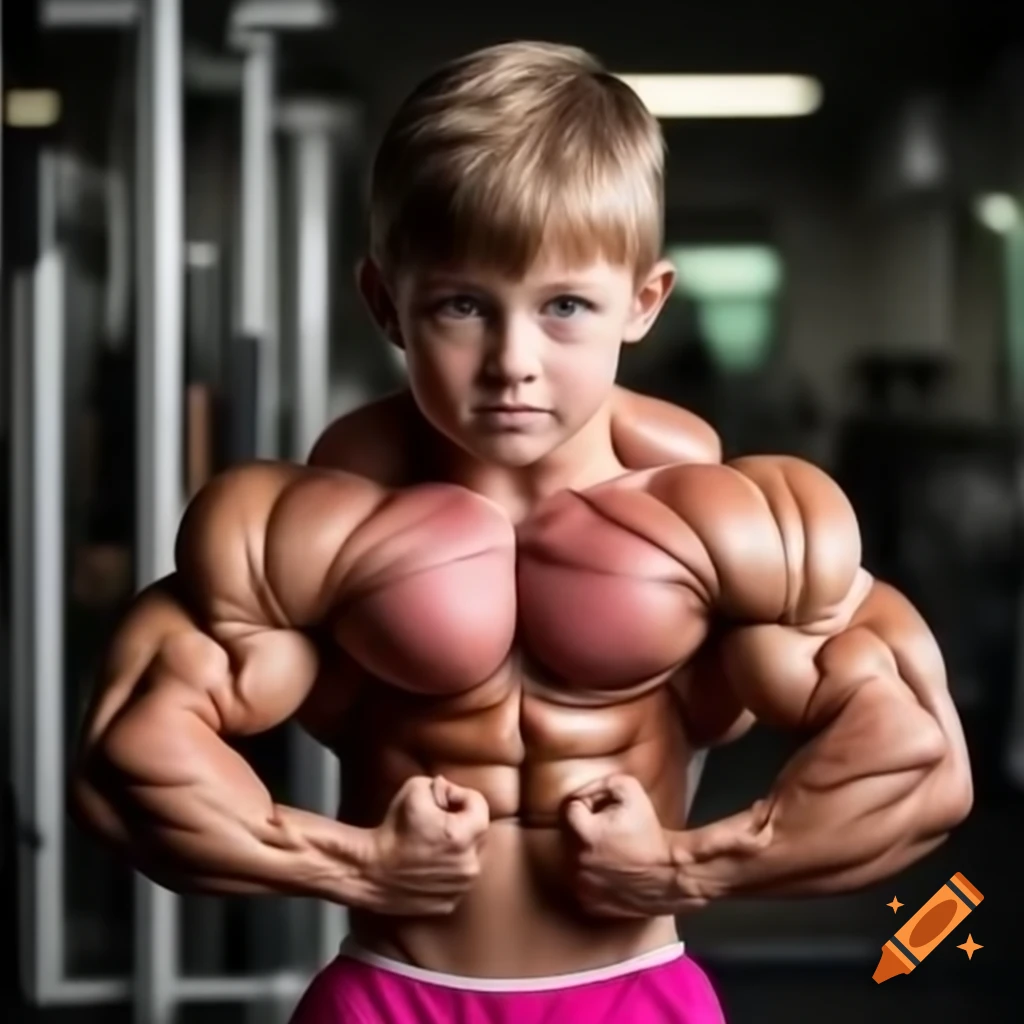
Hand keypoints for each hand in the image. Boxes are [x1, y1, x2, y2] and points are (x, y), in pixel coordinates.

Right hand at [363, 775, 488, 915]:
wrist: (368, 871)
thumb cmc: (392, 830)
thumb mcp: (415, 788)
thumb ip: (439, 784)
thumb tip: (448, 790)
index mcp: (463, 837)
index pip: (479, 805)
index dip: (459, 796)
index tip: (440, 800)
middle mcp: (469, 866)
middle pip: (478, 832)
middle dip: (461, 821)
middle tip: (434, 820)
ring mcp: (460, 888)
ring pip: (470, 857)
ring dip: (457, 847)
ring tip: (430, 843)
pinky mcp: (449, 903)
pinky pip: (458, 879)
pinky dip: (448, 870)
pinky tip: (427, 863)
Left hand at [563, 774, 675, 917]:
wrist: (670, 876)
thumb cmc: (650, 833)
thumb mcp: (631, 791)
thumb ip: (605, 783)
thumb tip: (588, 791)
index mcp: (583, 834)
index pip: (571, 808)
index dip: (588, 805)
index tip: (605, 811)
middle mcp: (575, 862)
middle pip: (570, 835)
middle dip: (586, 829)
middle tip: (609, 830)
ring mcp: (580, 886)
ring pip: (572, 859)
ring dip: (586, 852)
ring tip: (611, 850)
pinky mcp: (588, 904)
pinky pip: (581, 883)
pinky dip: (591, 876)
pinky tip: (611, 870)